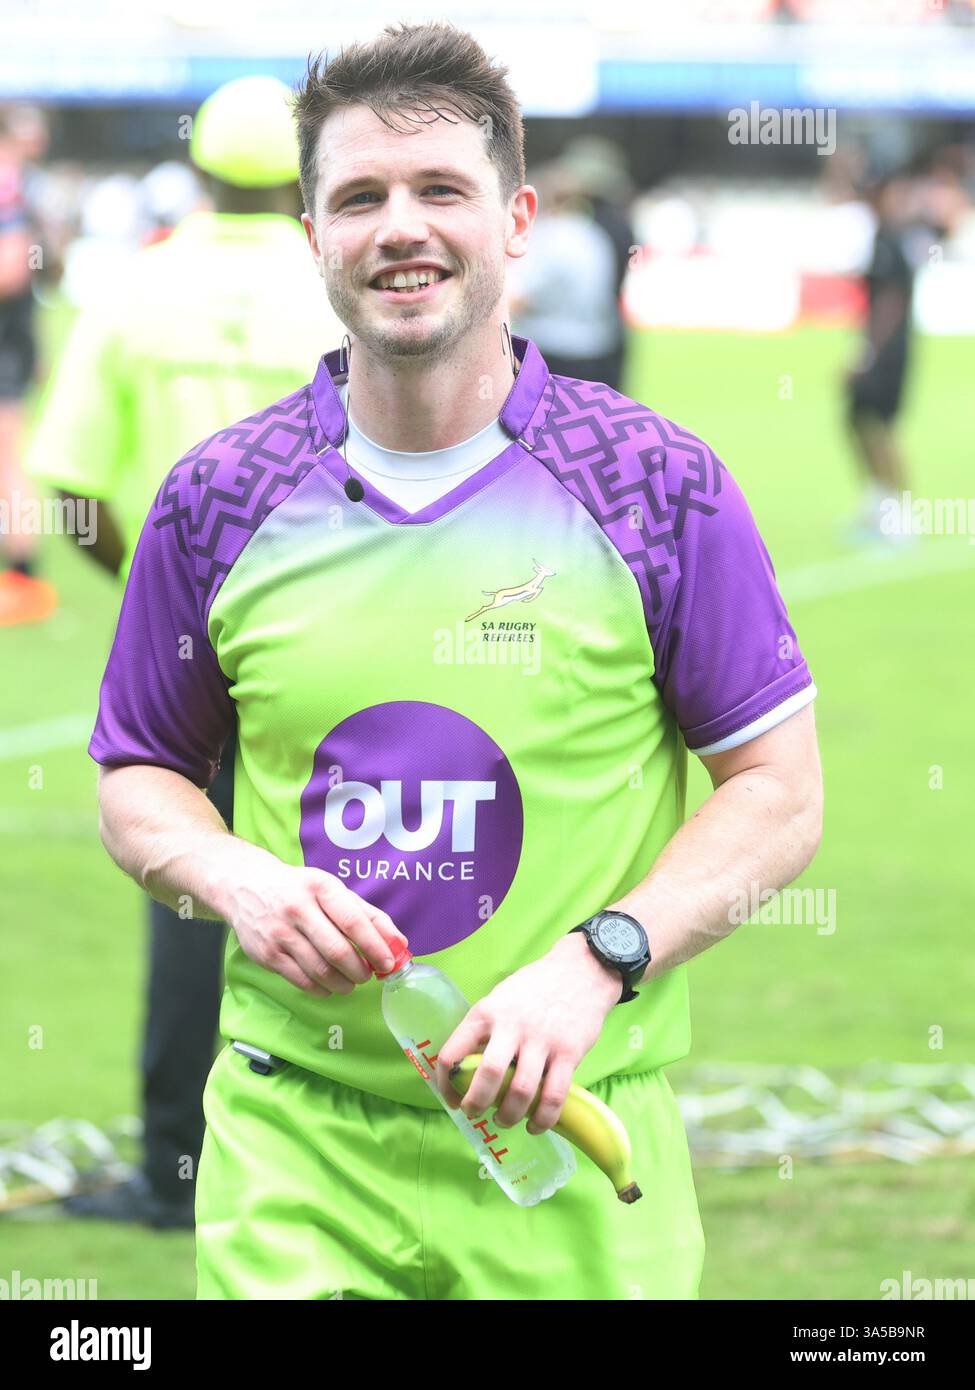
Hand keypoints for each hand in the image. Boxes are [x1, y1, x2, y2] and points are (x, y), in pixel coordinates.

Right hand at [225, 862, 406, 997]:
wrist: (244, 886)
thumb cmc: (299, 889)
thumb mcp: (332, 889)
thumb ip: (367, 914)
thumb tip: (398, 943)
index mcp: (320, 888)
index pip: (353, 921)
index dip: (375, 946)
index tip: (388, 962)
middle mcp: (297, 908)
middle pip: (337, 951)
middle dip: (359, 970)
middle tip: (367, 975)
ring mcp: (279, 933)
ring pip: (319, 970)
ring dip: (342, 983)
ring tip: (350, 982)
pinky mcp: (266, 955)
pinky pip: (301, 981)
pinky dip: (321, 990)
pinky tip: (328, 986)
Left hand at [433, 931, 622, 1133]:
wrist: (582, 970)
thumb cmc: (534, 988)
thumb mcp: (499, 998)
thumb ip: (484, 1029)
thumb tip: (466, 1067)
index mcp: (486, 1013)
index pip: (453, 1052)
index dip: (445, 1084)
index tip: (451, 1099)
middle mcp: (511, 1026)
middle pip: (488, 1076)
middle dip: (476, 1104)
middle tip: (474, 1113)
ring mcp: (542, 1040)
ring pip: (521, 1091)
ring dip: (509, 1115)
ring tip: (505, 1120)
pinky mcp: (569, 1053)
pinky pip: (553, 1096)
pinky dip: (542, 1118)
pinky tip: (535, 1124)